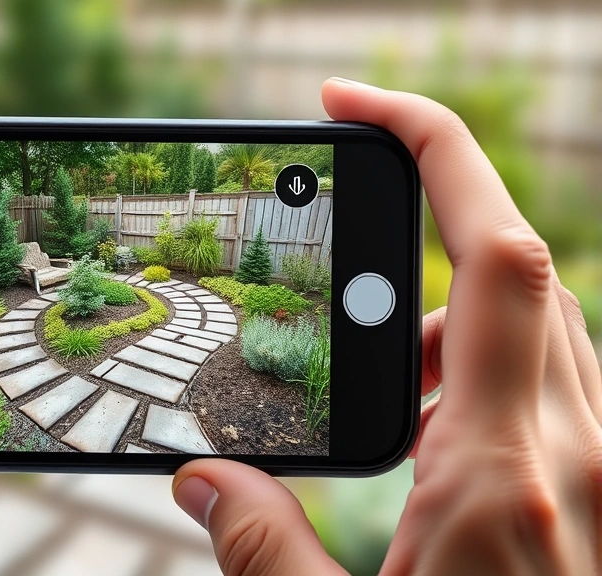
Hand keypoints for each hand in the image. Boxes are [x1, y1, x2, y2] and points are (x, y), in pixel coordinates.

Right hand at [172, 78, 601, 574]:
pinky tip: (432, 435)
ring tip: (382, 377)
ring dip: (453, 319)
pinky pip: (552, 383)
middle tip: (342, 270)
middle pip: (520, 268)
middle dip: (423, 238)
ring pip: (543, 325)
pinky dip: (484, 373)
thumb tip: (196, 479)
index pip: (497, 249)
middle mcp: (579, 452)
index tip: (351, 103)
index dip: (432, 145)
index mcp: (504, 471)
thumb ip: (261, 545)